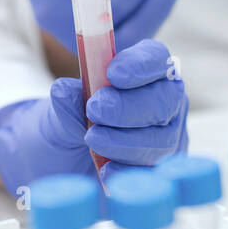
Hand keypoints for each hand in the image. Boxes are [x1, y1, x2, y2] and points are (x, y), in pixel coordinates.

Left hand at [0, 39, 187, 194]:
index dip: (139, 64)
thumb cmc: (71, 125)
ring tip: (93, 139)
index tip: (112, 74)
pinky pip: (154, 171)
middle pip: (165, 98)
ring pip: (162, 138)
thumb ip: (66, 102)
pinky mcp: (162, 169)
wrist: (66, 165)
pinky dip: (128, 169)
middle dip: (129, 106)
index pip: (155, 57)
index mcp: (144, 72)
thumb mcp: (60, 113)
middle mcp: (164, 101)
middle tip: (95, 110)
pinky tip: (106, 169)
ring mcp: (167, 137)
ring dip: (125, 140)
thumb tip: (63, 90)